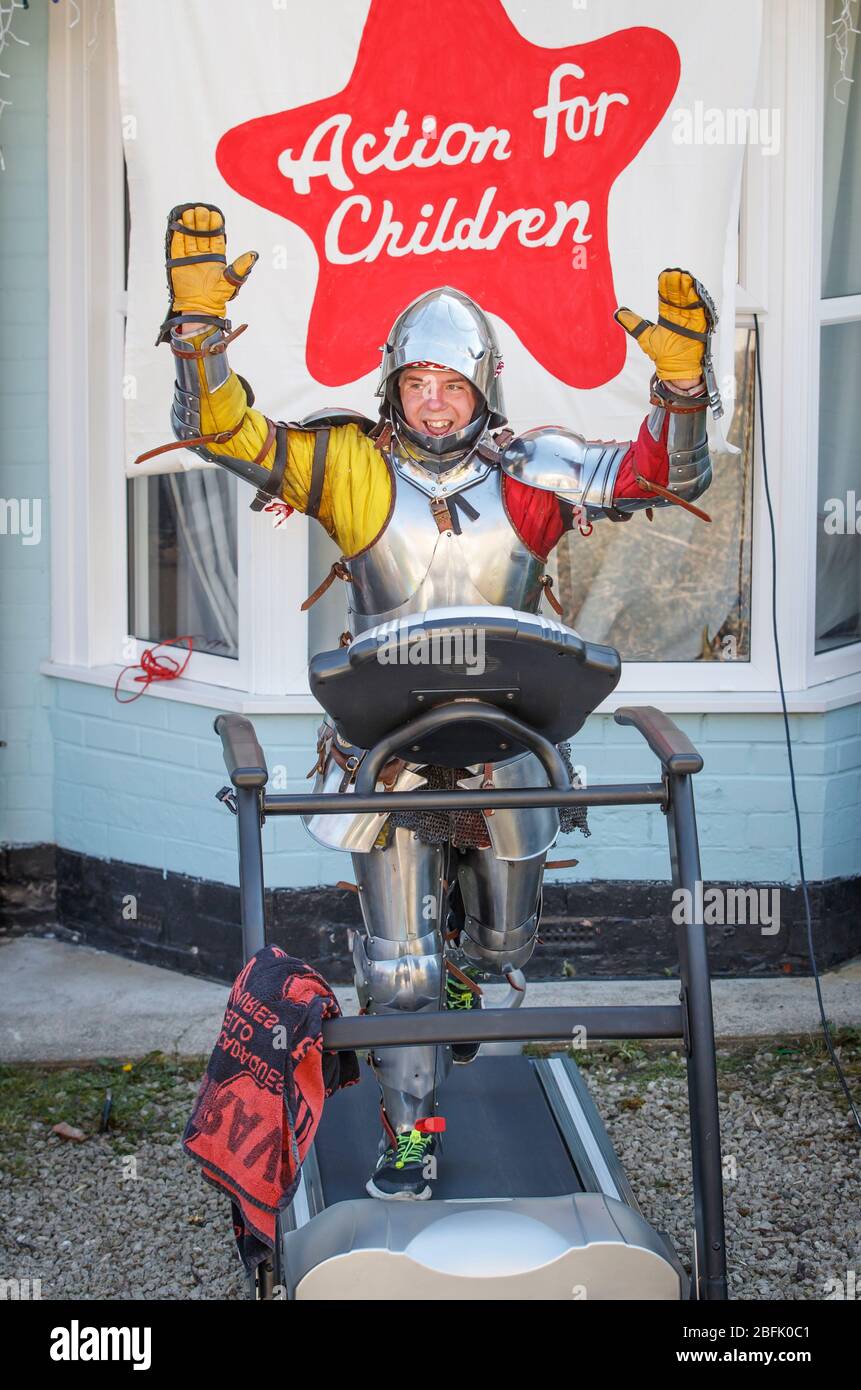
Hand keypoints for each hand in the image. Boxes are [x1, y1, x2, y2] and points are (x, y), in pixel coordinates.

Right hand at [166, 203, 257, 325]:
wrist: (199, 307)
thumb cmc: (216, 296)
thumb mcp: (231, 281)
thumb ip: (240, 267)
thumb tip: (254, 255)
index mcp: (217, 256)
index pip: (216, 236)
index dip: (215, 226)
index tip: (215, 216)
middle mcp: (203, 254)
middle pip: (202, 233)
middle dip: (202, 221)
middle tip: (202, 211)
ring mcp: (190, 256)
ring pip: (190, 236)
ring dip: (190, 224)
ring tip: (190, 212)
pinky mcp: (177, 260)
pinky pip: (178, 243)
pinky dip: (178, 233)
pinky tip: (179, 221)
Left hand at [614, 268, 708, 384]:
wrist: (676, 369)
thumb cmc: (662, 355)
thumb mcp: (645, 337)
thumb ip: (633, 324)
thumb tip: (618, 314)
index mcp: (667, 317)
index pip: (666, 298)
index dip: (665, 287)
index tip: (664, 275)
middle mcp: (679, 316)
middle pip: (678, 296)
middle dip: (676, 284)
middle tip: (673, 272)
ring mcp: (690, 319)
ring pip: (688, 300)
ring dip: (686, 287)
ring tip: (683, 276)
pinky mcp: (699, 325)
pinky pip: (699, 309)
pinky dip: (696, 298)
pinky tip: (693, 287)